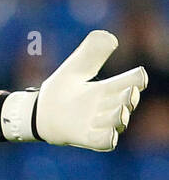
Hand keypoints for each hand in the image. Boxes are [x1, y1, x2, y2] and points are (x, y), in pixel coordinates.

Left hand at [1, 30, 146, 150]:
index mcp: (109, 87)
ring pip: (118, 122)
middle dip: (130, 97)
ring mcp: (100, 124)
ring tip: (120, 111)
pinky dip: (108, 138)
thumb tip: (109, 37)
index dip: (137, 79)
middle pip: (128, 102)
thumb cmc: (62, 88)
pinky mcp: (89, 138)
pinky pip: (105, 142)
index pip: (132, 81)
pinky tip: (109, 133)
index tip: (138, 75)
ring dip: (120, 117)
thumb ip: (91, 52)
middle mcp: (109, 106)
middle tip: (129, 92)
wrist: (40, 112)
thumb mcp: (76, 67)